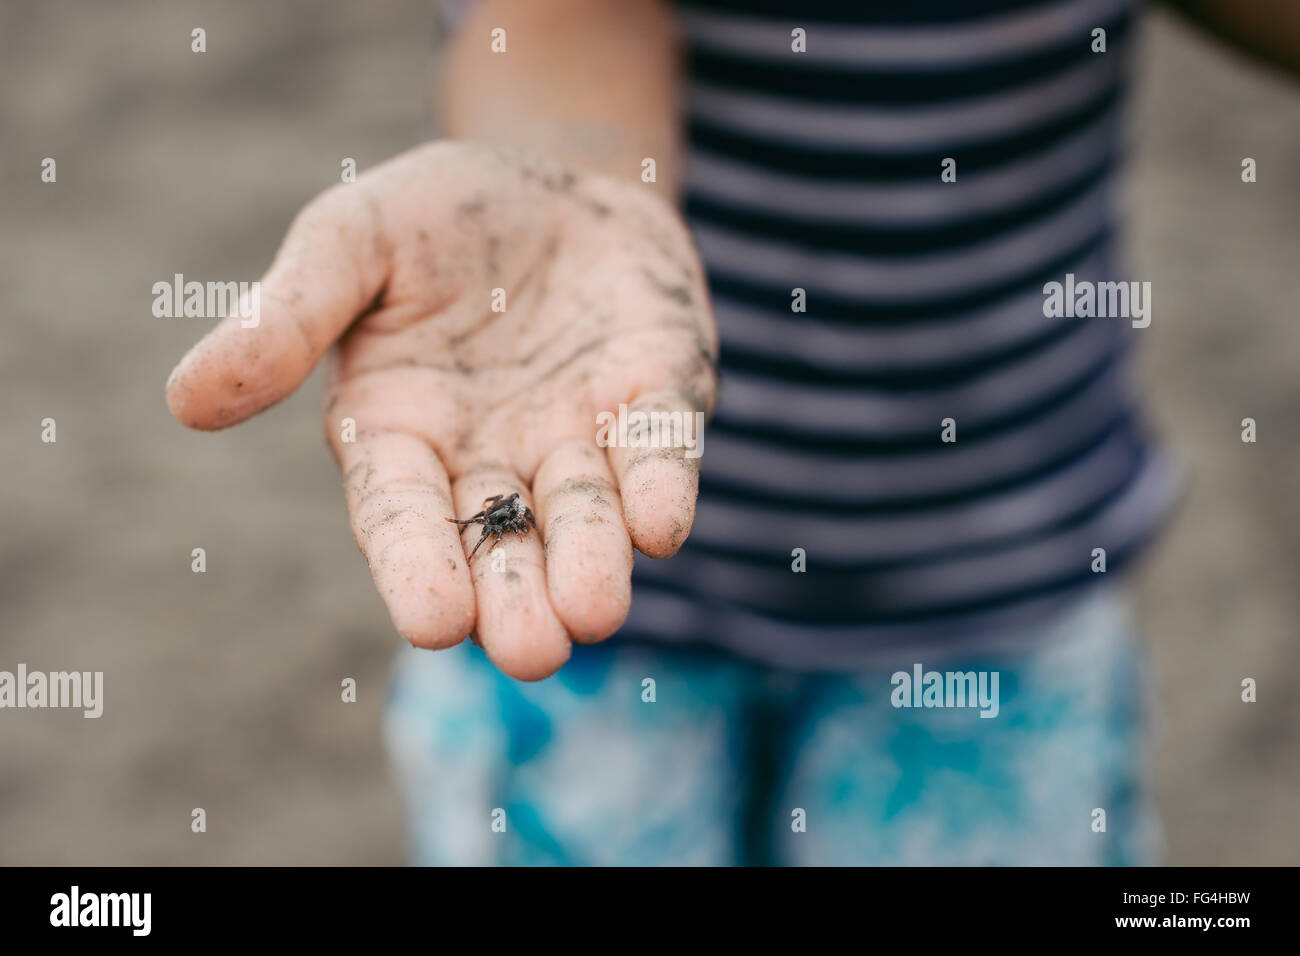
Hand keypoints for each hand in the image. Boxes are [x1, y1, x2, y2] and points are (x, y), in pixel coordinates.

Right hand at [165, 142, 716, 679]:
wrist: (554, 178)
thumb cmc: (437, 217)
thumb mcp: (353, 237)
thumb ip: (287, 316)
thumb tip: (186, 400)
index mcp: (403, 433)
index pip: (403, 514)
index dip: (418, 565)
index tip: (433, 621)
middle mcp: (492, 455)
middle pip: (499, 540)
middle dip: (517, 595)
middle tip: (532, 651)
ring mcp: (577, 435)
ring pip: (584, 514)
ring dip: (592, 561)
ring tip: (596, 612)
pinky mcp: (654, 398)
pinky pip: (659, 450)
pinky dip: (660, 486)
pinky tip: (662, 524)